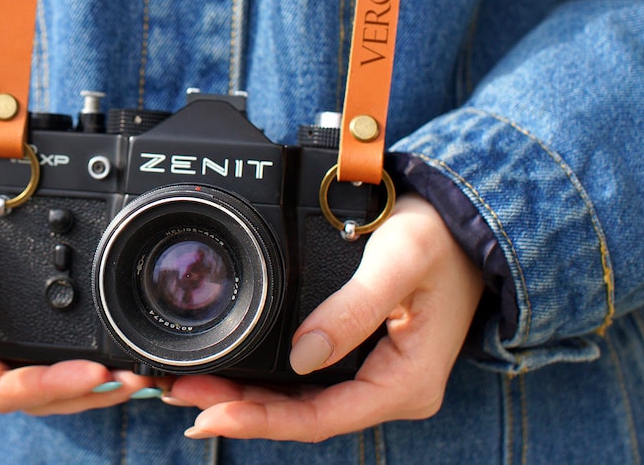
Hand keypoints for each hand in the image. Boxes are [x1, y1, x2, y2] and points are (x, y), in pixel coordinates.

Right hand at [0, 159, 162, 413]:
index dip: (45, 387)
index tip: (92, 373)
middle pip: (23, 396)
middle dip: (79, 393)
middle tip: (130, 380)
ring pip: (38, 388)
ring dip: (86, 389)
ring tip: (132, 377)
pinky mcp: (9, 333)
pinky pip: (45, 361)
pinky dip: (79, 368)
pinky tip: (112, 363)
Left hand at [167, 194, 484, 441]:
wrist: (464, 223)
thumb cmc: (439, 239)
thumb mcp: (400, 261)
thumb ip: (354, 307)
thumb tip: (303, 355)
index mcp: (405, 382)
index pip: (322, 417)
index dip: (263, 421)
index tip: (210, 414)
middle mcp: (390, 390)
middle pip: (304, 415)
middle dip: (240, 409)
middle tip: (178, 394)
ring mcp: (376, 377)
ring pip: (303, 401)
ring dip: (248, 397)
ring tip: (190, 388)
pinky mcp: (363, 360)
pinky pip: (309, 383)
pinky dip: (269, 380)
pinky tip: (235, 376)